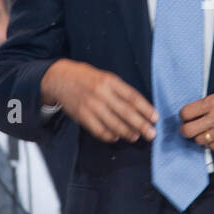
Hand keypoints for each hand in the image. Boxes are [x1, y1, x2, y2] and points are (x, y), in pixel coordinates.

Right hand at [41, 59, 156, 142]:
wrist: (59, 78)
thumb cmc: (86, 77)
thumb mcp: (105, 76)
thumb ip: (120, 90)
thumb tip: (140, 107)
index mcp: (109, 80)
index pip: (132, 96)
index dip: (145, 109)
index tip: (155, 118)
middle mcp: (101, 93)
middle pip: (125, 112)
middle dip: (141, 125)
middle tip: (151, 134)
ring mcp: (90, 105)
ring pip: (113, 123)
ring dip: (127, 132)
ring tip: (136, 137)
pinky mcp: (81, 115)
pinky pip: (98, 130)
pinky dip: (109, 136)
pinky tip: (116, 137)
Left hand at [178, 81, 213, 151]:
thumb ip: (208, 102)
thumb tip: (195, 112)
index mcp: (213, 102)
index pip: (185, 114)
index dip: (183, 116)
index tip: (186, 116)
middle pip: (187, 131)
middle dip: (185, 129)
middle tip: (189, 126)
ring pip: (199, 141)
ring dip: (199, 136)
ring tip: (205, 130)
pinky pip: (213, 147)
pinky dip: (211, 143)